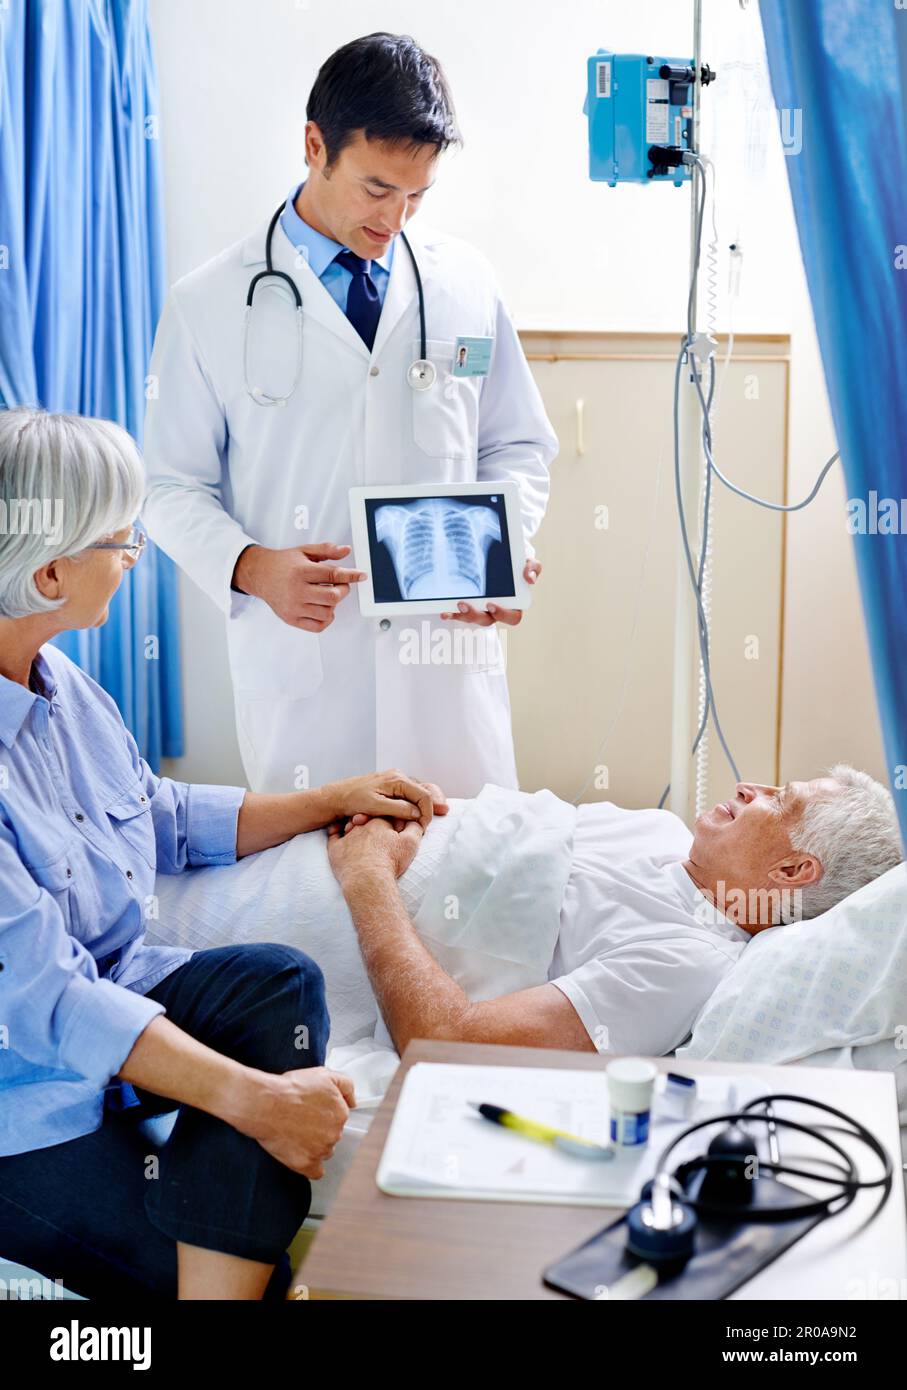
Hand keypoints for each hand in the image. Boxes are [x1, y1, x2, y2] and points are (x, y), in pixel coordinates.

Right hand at [230, 1066, 354, 1178]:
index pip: (339, 1118)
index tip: (312, 1111)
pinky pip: (316, 1172)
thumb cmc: (290, 1089)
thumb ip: (346, 1085)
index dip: (324, 1113)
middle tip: (301, 1120)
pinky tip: (301, 1155)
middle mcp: (334, 1134)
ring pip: (324, 1151)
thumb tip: (353, 1102)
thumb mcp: (324, 1074)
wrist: (266, 1104)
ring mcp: (321, 1150)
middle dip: (319, 1129)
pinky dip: (310, 1165)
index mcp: (340, 1113)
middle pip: (332, 1135)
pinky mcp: (306, 1164)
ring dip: (314, 1146)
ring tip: (296, 1133)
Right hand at [233, 542, 365, 632]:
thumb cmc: (283, 564)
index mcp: (301, 571)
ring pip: (328, 612)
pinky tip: (322, 608)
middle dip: (343, 590)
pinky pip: (318, 626)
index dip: (351, 575)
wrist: (259, 574)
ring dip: (334, 604)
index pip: (333, 575)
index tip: (361, 575)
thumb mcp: (304, 551)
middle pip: (333, 596)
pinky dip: (326, 618)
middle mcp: (297, 590)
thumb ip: (326, 550)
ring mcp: (294, 607)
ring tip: (327, 595)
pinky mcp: (291, 619)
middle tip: (340, 585)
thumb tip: (346, 551)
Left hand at [324, 772, 446, 830]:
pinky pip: (410, 792)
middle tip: (444, 813)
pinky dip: (418, 801)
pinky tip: (421, 810)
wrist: (336, 796)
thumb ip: (398, 808)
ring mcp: (394, 780)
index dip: (428, 811)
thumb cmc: (353, 801)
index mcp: (396, 779)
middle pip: (425, 788)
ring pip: (419, 790)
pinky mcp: (391, 786)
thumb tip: (418, 813)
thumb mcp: (376, 806)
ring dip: (427, 802)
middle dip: (435, 801)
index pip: (423, 794)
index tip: (425, 826)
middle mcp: (398, 776)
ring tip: (437, 812)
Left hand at [327, 816, 423, 891]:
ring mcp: (347, 836)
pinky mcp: (335, 848)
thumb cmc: (389, 862)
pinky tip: (338, 832)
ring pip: (350, 825)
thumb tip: (417, 820)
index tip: (394, 828)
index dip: (391, 821)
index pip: (385, 814)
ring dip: (355, 826)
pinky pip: (334, 836)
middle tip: (377, 831)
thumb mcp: (410, 844)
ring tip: (360, 832)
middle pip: (367, 817)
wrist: (367, 880)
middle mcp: (361, 825)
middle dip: (372, 821)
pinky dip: (336, 832)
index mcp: (379, 821)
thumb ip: (415, 829)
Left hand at [440, 558, 540, 626]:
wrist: (504, 557)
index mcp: (514, 605)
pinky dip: (452, 613)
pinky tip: (443, 610)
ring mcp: (482, 609)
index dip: (501, 614)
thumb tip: (529, 579)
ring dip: (460, 615)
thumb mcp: (529, 561)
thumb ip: (533, 568)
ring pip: (471, 618)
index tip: (490, 604)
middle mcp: (497, 610)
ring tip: (451, 607)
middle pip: (486, 621)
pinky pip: (461, 613)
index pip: (511, 617)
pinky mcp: (470, 605)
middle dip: (474, 615)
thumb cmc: (518, 564)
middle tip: (463, 603)